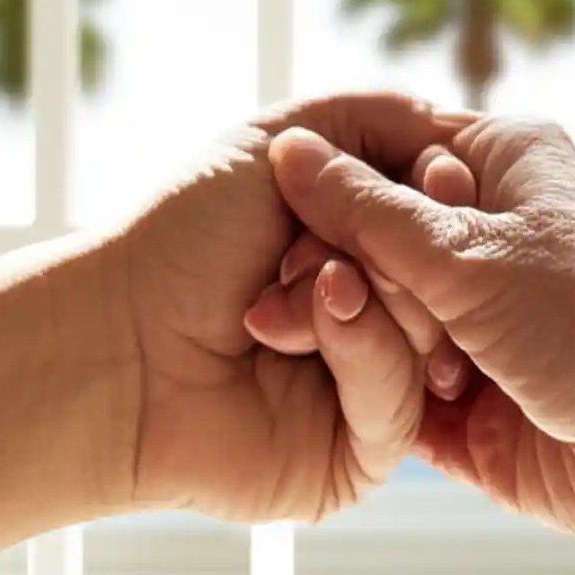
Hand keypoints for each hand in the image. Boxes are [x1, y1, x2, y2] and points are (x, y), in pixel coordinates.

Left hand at [113, 94, 475, 521]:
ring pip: (436, 340)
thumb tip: (454, 137)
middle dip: (393, 245)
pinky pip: (400, 402)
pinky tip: (314, 319)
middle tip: (327, 239)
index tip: (433, 179)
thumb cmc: (185, 241)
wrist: (116, 338)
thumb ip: (376, 121)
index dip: (451, 200)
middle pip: (456, 284)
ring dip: (362, 294)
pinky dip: (361, 347)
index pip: (457, 226)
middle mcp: (380, 317)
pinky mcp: (358, 453)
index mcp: (370, 252)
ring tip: (294, 282)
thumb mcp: (281, 144)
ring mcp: (373, 386)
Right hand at [264, 115, 574, 569]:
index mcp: (503, 167)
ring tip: (311, 346)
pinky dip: (378, 397)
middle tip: (273, 304)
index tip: (269, 219)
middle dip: (332, 278)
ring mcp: (482, 325)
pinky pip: (399, 395)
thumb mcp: (469, 252)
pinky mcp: (477, 405)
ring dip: (356, 340)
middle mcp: (492, 240)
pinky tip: (352, 396)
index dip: (326, 187)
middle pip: (375, 245)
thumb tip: (290, 152)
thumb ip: (367, 211)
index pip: (387, 156)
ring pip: (382, 324)